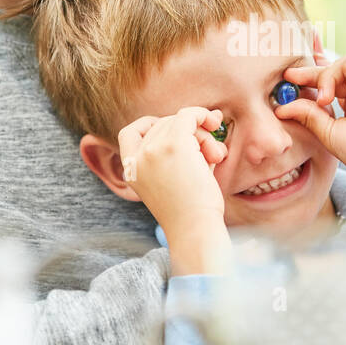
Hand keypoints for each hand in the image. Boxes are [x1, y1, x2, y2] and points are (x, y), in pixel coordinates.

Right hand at [116, 107, 230, 274]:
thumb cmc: (192, 211)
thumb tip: (215, 114)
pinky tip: (215, 124)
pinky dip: (203, 115)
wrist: (195, 229)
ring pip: (178, 121)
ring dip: (202, 134)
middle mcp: (136, 159)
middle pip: (162, 125)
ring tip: (216, 155)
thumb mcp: (179, 177)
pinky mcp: (173, 144)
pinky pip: (188, 115)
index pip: (129, 134)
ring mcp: (152, 150)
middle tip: (211, 153)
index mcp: (131, 171)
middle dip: (189, 134)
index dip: (152, 126)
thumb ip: (191, 147)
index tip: (176, 132)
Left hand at [275, 48, 345, 189]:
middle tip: (292, 76)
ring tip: (326, 98)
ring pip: (343, 63)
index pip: (327, 84)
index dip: (308, 78)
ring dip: (329, 76)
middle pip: (332, 70)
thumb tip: (281, 107)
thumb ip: (307, 115)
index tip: (288, 78)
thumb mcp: (326, 132)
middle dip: (311, 72)